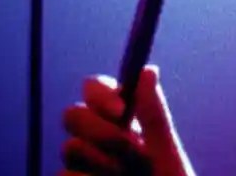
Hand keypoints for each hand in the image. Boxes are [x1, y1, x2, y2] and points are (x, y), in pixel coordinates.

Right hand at [59, 65, 195, 175]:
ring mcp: (82, 168)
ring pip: (69, 148)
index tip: (120, 108)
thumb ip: (154, 116)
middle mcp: (97, 143)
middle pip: (73, 115)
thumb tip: (146, 69)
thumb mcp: (166, 156)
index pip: (95, 91)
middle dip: (101, 129)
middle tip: (131, 149)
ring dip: (103, 163)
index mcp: (123, 124)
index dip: (101, 93)